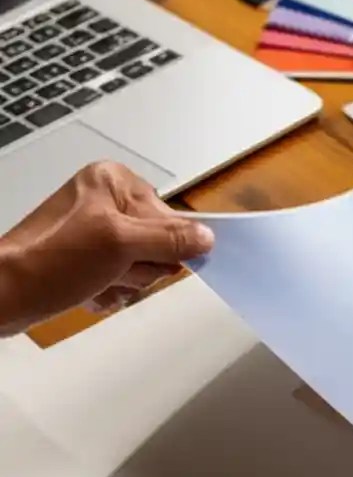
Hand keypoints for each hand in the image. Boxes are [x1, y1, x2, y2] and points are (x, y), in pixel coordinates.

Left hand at [0, 161, 212, 334]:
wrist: (7, 295)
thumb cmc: (51, 262)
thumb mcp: (121, 244)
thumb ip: (171, 239)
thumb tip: (207, 237)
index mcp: (113, 181)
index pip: (170, 216)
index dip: (165, 244)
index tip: (146, 257)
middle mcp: (105, 199)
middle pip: (159, 242)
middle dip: (141, 266)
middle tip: (113, 268)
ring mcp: (96, 230)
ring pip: (142, 264)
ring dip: (124, 281)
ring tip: (96, 279)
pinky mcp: (88, 256)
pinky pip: (122, 277)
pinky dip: (110, 289)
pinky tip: (89, 288)